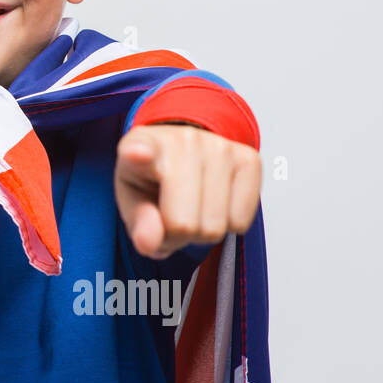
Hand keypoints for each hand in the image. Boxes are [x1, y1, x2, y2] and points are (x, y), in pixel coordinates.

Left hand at [113, 123, 260, 259]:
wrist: (182, 159)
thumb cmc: (152, 179)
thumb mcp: (132, 203)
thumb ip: (138, 224)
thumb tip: (150, 242)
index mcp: (140, 145)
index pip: (139, 149)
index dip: (138, 154)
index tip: (137, 153)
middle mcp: (182, 139)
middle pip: (184, 223)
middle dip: (178, 234)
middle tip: (172, 215)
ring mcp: (219, 146)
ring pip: (215, 227)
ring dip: (202, 231)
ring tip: (192, 207)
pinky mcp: (249, 159)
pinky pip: (241, 222)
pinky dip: (228, 225)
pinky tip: (215, 202)